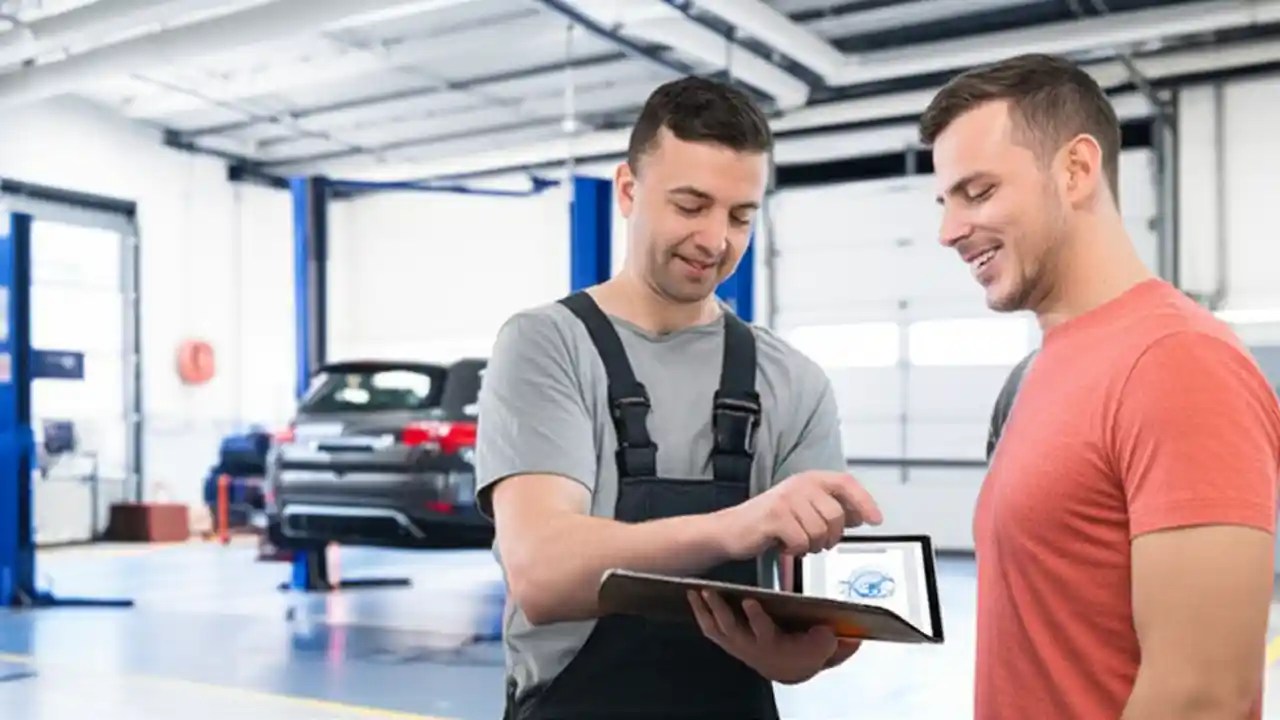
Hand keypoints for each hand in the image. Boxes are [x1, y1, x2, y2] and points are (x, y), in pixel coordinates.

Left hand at [688, 589, 861, 683]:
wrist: (789, 669)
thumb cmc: (804, 653)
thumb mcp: (824, 650)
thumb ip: (835, 643)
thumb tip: (848, 635)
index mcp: (775, 648)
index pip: (764, 634)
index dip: (756, 618)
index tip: (750, 601)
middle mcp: (752, 647)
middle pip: (732, 629)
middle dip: (721, 610)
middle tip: (712, 591)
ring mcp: (737, 644)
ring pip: (717, 627)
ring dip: (706, 609)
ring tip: (699, 588)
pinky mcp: (727, 639)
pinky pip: (710, 627)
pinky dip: (700, 612)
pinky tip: (695, 595)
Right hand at [717, 470, 882, 558]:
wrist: (730, 530)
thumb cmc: (767, 522)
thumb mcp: (802, 510)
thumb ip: (829, 509)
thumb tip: (859, 515)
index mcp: (809, 480)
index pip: (846, 484)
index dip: (864, 501)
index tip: (875, 520)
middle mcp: (799, 485)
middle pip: (837, 515)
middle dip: (831, 536)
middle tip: (815, 542)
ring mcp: (787, 499)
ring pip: (821, 531)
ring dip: (811, 545)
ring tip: (795, 541)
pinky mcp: (775, 517)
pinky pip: (802, 541)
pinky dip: (795, 550)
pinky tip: (783, 545)